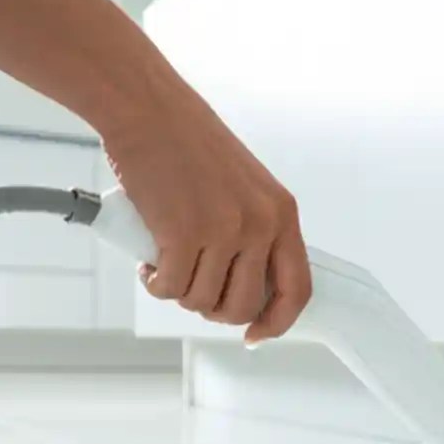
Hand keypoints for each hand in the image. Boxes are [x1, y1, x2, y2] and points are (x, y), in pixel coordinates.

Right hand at [101, 90, 311, 344]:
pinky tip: (147, 263)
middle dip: (211, 310)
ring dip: (177, 292)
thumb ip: (251, 228)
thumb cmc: (186, 143)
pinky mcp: (183, 234)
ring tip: (163, 263)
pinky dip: (154, 283)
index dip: (276, 322)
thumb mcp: (243, 185)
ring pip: (201, 300)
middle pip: (242, 306)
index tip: (254, 334)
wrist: (148, 109)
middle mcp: (260, 225)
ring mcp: (223, 230)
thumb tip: (241, 282)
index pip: (296, 288)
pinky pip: (170, 288)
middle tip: (190, 288)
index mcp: (281, 213)